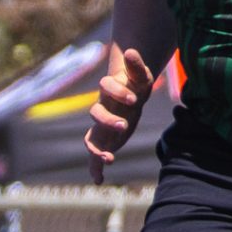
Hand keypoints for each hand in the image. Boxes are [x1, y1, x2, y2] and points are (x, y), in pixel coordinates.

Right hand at [84, 48, 154, 182]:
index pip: (106, 88)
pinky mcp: (104, 140)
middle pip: (96, 114)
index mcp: (110, 91)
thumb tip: (131, 50)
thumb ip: (136, 65)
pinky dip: (95, 168)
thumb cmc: (135, 85)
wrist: (130, 97)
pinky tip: (99, 181)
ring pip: (91, 138)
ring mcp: (101, 127)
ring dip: (98, 149)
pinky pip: (95, 155)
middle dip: (108, 121)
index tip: (134, 99)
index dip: (117, 92)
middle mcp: (102, 109)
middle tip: (124, 126)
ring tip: (109, 159)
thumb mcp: (140, 75)